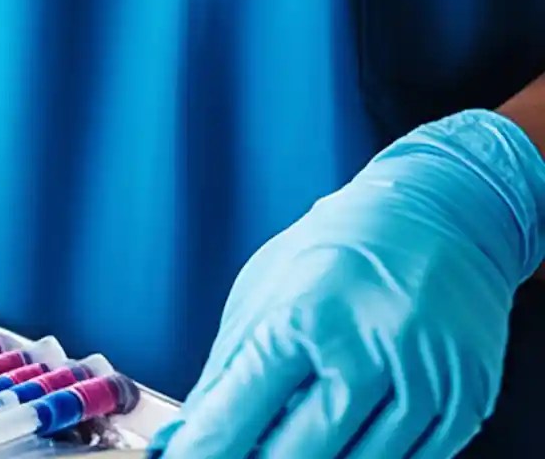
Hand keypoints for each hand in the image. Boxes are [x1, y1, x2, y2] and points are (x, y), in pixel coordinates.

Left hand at [150, 110, 544, 458]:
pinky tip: (348, 440)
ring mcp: (423, 379)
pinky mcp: (464, 402)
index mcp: (303, 316)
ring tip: (296, 440)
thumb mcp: (262, 294)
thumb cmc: (335, 252)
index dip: (206, 450)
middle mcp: (367, 349)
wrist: (439, 216)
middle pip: (299, 455)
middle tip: (242, 452)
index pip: (240, 413)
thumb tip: (188, 434)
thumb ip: (226, 372)